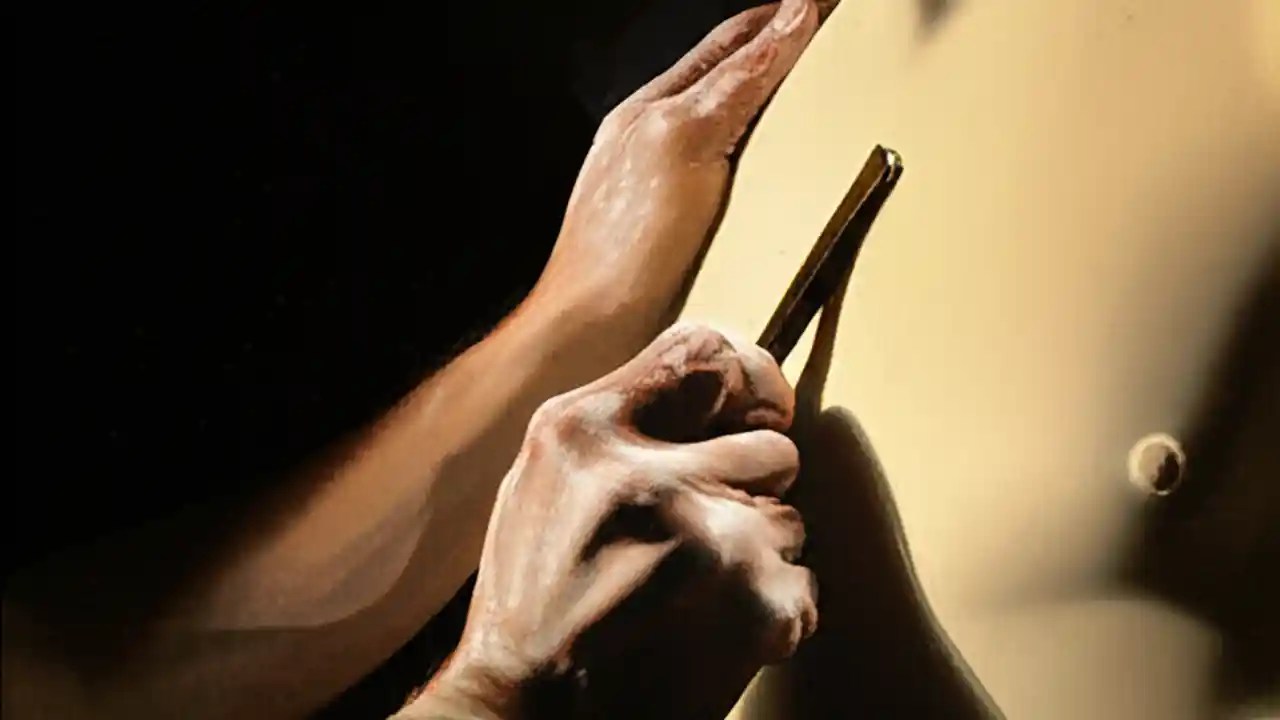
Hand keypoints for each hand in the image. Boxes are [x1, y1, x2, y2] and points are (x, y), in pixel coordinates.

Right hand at [417, 323, 816, 718]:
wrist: (528, 714)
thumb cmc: (533, 598)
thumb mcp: (542, 481)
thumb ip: (614, 426)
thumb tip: (705, 390)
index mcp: (586, 430)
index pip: (703, 354)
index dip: (752, 377)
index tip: (763, 407)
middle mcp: (651, 474)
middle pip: (771, 447)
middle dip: (755, 488)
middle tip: (708, 534)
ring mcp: (711, 541)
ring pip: (788, 522)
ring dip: (757, 555)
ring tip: (695, 594)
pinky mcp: (757, 606)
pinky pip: (801, 584)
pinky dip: (770, 610)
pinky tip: (710, 630)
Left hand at [528, 0, 819, 331]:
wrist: (592, 334)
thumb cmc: (621, 245)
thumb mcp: (683, 140)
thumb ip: (737, 79)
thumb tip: (792, 17)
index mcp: (655, 109)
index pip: (734, 41)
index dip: (785, 17)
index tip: (833, 4)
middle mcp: (661, 143)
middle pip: (736, 82)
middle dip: (785, 56)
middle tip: (840, 40)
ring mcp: (674, 191)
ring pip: (739, 134)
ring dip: (782, 115)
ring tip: (827, 101)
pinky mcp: (691, 237)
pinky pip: (743, 186)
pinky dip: (775, 171)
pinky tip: (793, 185)